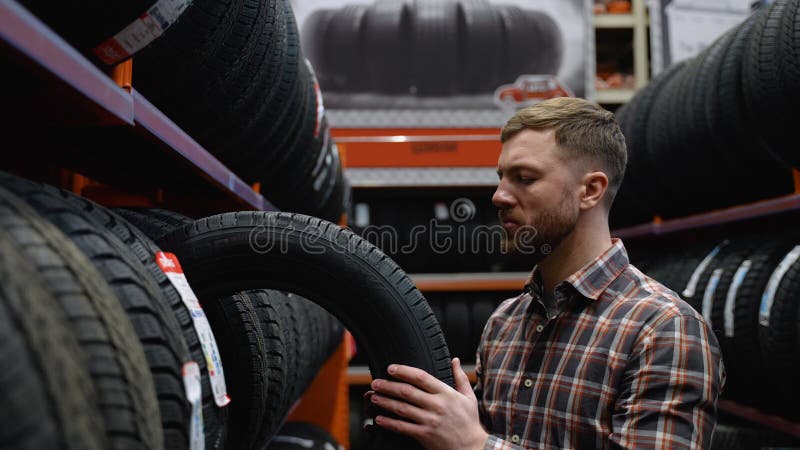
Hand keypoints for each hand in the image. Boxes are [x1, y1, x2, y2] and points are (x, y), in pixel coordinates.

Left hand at [370, 358, 487, 449]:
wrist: (472, 447)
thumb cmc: (469, 421)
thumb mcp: (468, 397)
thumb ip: (460, 377)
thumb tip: (454, 359)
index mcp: (446, 393)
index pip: (421, 377)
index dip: (404, 371)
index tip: (391, 368)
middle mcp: (437, 405)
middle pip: (407, 392)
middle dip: (388, 386)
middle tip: (375, 382)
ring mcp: (430, 421)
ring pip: (402, 409)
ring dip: (385, 402)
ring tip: (373, 396)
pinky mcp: (425, 435)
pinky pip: (403, 427)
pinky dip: (389, 422)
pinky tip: (379, 418)